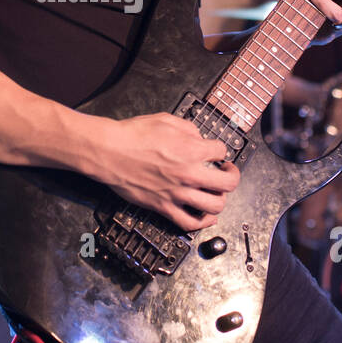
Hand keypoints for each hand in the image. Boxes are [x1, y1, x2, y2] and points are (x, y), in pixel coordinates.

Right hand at [86, 113, 239, 231]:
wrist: (109, 152)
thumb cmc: (132, 135)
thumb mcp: (166, 120)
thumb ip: (189, 129)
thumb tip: (199, 139)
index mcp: (191, 150)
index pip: (221, 151)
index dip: (220, 150)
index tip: (215, 152)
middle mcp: (188, 174)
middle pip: (228, 183)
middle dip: (232, 176)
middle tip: (226, 172)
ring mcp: (177, 193)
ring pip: (215, 206)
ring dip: (221, 199)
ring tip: (217, 193)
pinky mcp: (163, 207)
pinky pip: (190, 222)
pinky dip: (204, 222)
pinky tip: (208, 217)